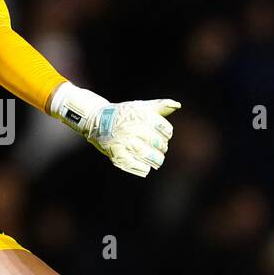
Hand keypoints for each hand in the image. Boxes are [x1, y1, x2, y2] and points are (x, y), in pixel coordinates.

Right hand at [50, 82, 179, 176]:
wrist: (96, 119)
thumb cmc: (123, 114)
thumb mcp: (141, 107)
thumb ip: (160, 106)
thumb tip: (177, 105)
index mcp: (143, 116)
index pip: (166, 130)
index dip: (166, 135)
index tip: (162, 136)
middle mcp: (135, 128)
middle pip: (159, 144)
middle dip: (161, 148)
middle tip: (159, 149)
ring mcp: (125, 142)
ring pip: (150, 156)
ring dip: (156, 160)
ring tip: (155, 160)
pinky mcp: (117, 153)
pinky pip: (135, 165)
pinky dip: (143, 168)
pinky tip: (145, 168)